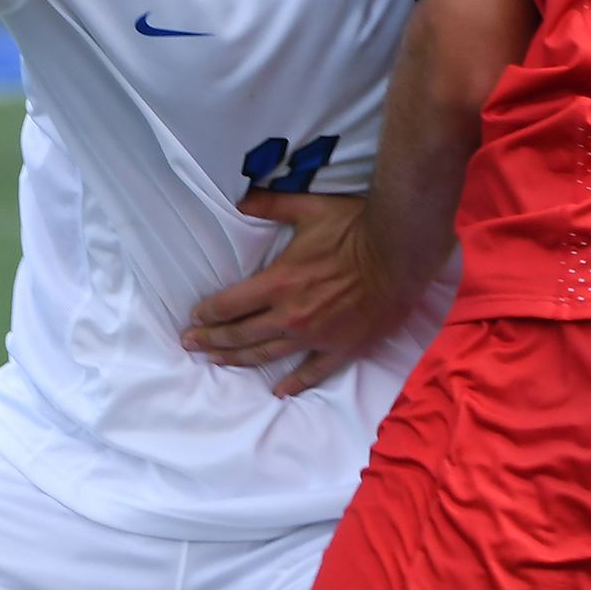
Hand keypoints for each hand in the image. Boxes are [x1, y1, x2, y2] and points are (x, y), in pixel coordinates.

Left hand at [181, 190, 410, 396]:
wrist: (400, 254)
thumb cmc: (354, 228)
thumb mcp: (309, 208)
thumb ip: (270, 204)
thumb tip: (240, 198)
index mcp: (278, 283)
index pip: (230, 305)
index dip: (207, 314)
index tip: (194, 318)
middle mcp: (291, 316)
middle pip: (240, 334)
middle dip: (211, 340)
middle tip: (190, 344)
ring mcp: (316, 336)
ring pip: (267, 355)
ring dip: (238, 360)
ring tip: (217, 361)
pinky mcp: (342, 349)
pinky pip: (312, 372)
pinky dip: (294, 383)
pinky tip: (278, 391)